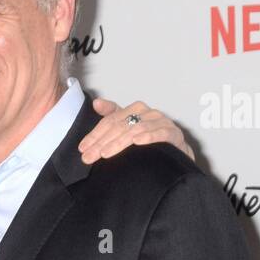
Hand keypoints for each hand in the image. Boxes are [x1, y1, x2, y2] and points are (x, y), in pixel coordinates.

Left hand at [80, 98, 195, 164]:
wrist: (176, 153)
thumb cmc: (150, 141)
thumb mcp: (127, 129)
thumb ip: (111, 116)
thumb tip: (96, 103)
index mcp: (134, 110)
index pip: (110, 121)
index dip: (95, 135)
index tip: (82, 149)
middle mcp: (147, 113)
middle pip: (120, 126)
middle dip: (102, 142)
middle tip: (89, 156)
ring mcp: (161, 122)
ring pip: (137, 129)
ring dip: (119, 142)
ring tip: (105, 153)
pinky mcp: (174, 133)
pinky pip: (161, 133)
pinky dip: (149, 136)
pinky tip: (137, 142)